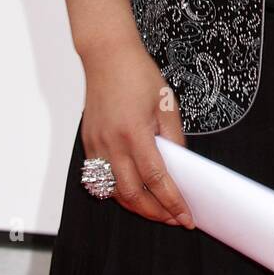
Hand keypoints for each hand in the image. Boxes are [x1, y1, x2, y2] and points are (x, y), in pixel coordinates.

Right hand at [80, 35, 194, 226]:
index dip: (172, 202)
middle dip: (155, 213)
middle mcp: (111, 143)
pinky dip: (118, 192)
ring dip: (136, 206)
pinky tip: (135, 193)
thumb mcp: (167, 104)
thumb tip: (180, 167)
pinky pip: (101, 179)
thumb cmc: (137, 74)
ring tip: (158, 210)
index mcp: (134, 132)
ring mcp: (96, 145)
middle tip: (174, 218)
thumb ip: (174, 139)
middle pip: (132, 194)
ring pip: (113, 192)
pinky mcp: (88, 144)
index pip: (156, 179)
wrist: (107, 56)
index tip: (185, 216)